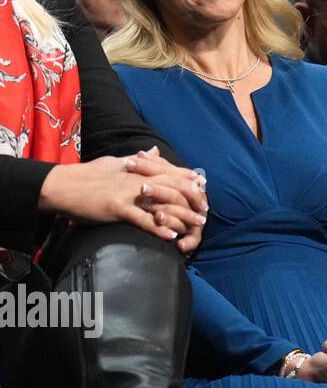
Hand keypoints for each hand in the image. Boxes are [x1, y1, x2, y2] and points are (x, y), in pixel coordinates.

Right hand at [38, 147, 208, 252]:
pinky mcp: (117, 208)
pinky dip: (159, 228)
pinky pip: (142, 219)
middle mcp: (137, 179)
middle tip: (205, 213)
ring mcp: (128, 193)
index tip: (203, 190)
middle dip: (194, 200)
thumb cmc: (87, 174)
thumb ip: (139, 160)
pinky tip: (171, 236)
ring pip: (164, 203)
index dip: (190, 181)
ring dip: (184, 216)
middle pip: (175, 187)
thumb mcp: (115, 162)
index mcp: (139, 169)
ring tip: (197, 227)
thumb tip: (154, 151)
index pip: (173, 172)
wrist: (61, 185)